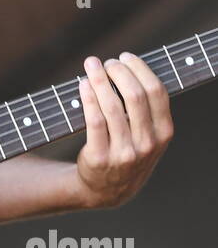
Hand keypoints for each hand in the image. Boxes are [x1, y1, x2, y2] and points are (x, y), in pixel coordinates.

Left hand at [73, 53, 173, 208]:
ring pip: (112, 106)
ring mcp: (124, 153)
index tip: (125, 57)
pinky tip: (83, 84)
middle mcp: (147, 144)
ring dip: (100, 80)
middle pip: (135, 95)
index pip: (156, 92)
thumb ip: (147, 110)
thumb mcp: (148, 136)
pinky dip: (88, 98)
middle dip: (119, 71)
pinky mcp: (100, 158)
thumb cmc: (128, 152)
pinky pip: (94, 121)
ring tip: (91, 65)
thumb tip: (130, 66)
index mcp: (164, 133)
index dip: (140, 69)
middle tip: (106, 62)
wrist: (107, 190)